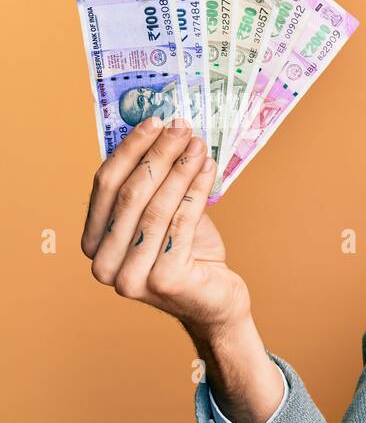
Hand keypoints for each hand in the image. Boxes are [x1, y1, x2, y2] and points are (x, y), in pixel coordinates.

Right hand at [82, 116, 250, 335]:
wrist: (215, 301)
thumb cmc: (188, 255)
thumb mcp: (163, 215)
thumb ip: (152, 185)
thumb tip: (161, 132)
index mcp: (92, 243)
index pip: (105, 185)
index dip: (130, 149)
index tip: (154, 121)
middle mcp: (103, 264)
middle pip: (130, 193)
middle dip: (158, 154)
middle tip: (181, 126)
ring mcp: (131, 276)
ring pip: (156, 206)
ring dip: (180, 168)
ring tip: (198, 143)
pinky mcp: (164, 280)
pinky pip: (181, 222)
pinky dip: (196, 189)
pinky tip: (208, 168)